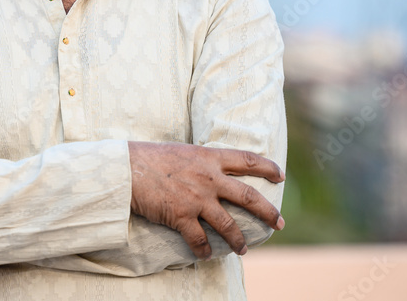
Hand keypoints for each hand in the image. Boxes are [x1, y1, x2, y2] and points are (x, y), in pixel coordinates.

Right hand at [127, 141, 284, 259]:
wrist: (126, 169)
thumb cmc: (150, 157)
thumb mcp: (182, 152)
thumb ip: (200, 161)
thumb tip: (209, 168)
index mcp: (209, 157)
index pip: (247, 160)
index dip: (267, 167)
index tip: (280, 175)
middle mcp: (209, 178)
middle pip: (249, 196)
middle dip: (268, 212)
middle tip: (280, 223)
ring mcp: (197, 198)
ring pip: (229, 224)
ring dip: (239, 240)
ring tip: (244, 250)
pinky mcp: (181, 216)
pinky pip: (199, 239)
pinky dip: (205, 250)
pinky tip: (207, 254)